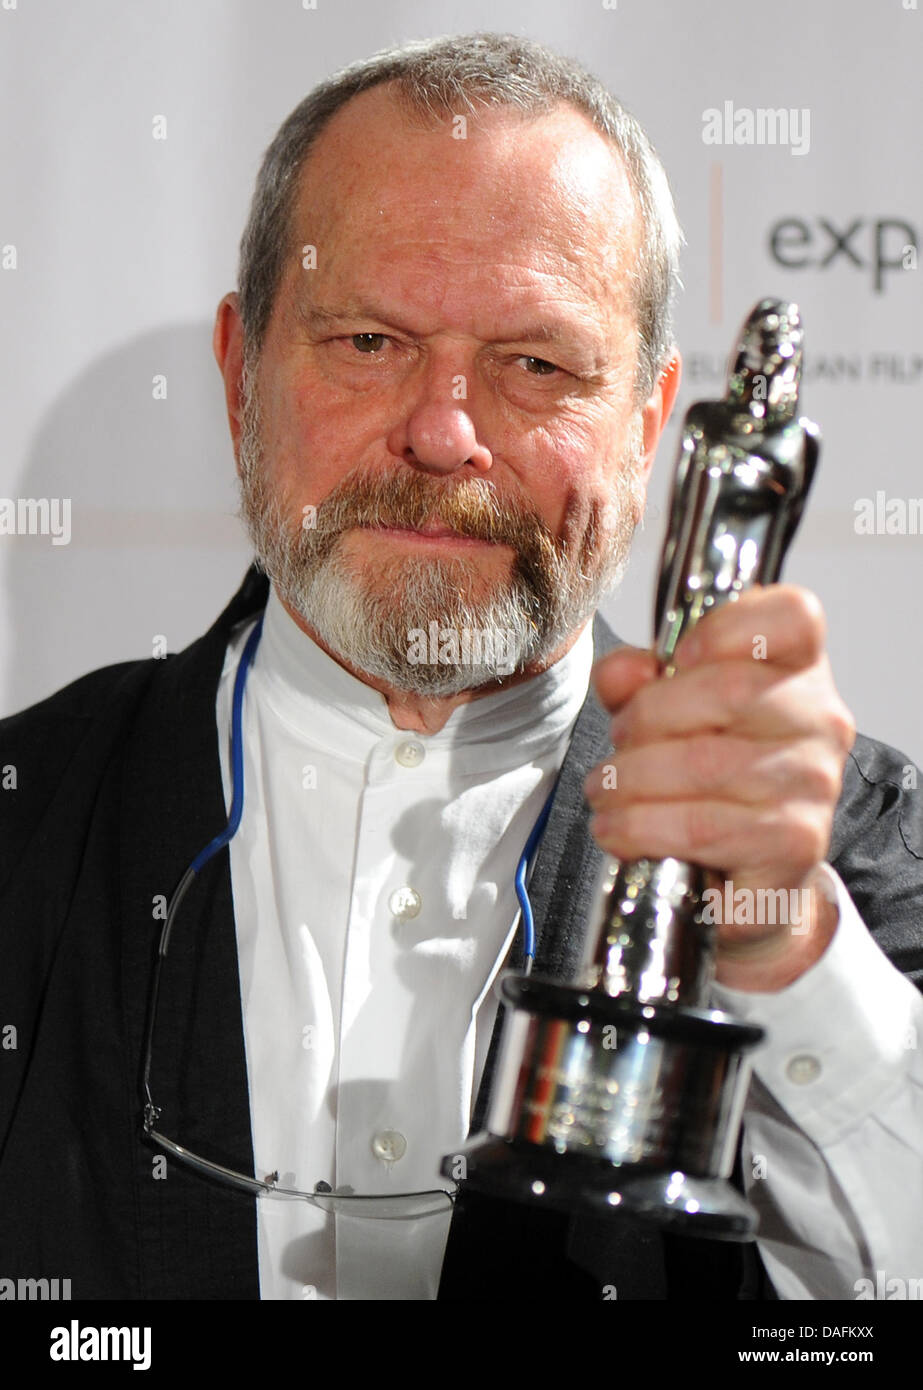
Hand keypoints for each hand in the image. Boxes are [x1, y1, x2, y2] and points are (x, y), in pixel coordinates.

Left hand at [583, 585, 856, 991]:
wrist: (745, 876)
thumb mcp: (663, 714)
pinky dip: (640, 827)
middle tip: (618, 740)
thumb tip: (622, 672)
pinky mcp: (794, 846)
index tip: (678, 657)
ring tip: (605, 790)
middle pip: (727, 689)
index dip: (725, 628)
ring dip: (630, 779)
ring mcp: (814, 785)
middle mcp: (821, 721)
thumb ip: (637, 681)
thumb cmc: (707, 780)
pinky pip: (701, 827)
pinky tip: (617, 828)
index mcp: (797, 669)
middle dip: (646, 716)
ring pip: (703, 764)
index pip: (793, 616)